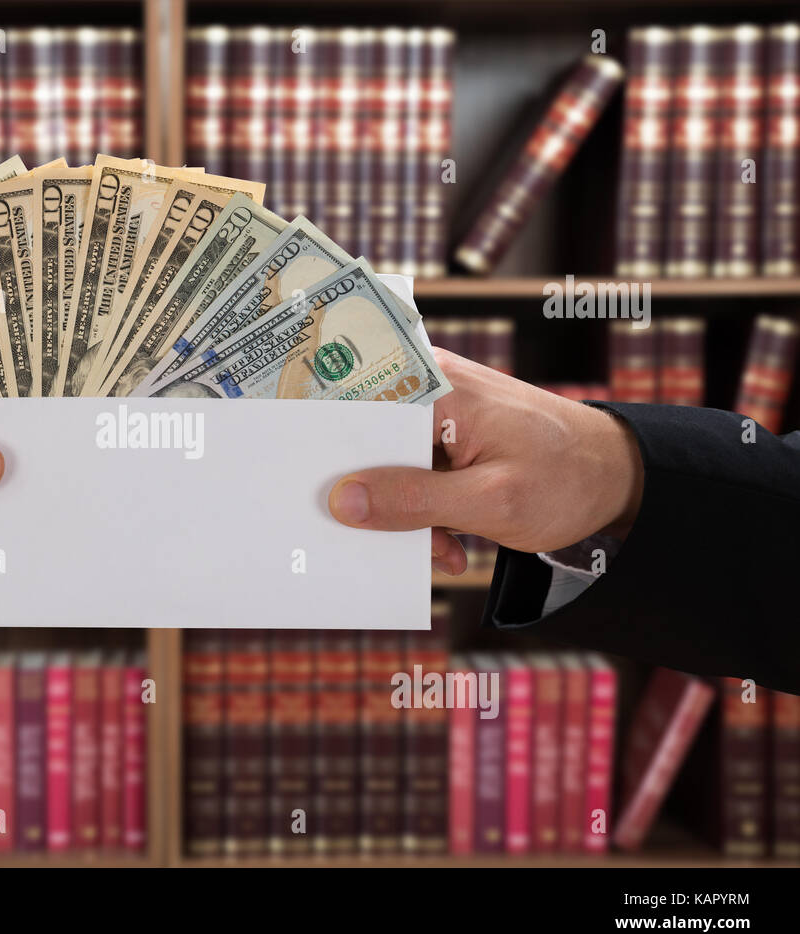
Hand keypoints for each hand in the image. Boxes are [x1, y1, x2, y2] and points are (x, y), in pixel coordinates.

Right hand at [328, 349, 643, 575]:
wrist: (619, 478)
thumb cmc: (568, 479)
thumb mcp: (490, 501)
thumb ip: (414, 501)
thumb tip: (343, 501)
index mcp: (435, 385)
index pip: (354, 406)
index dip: (328, 449)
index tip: (315, 493)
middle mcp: (429, 386)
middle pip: (365, 438)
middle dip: (371, 495)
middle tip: (387, 539)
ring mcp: (438, 411)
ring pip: (386, 463)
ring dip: (404, 511)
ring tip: (441, 546)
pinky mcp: (447, 437)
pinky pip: (412, 472)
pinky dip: (424, 510)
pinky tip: (451, 540)